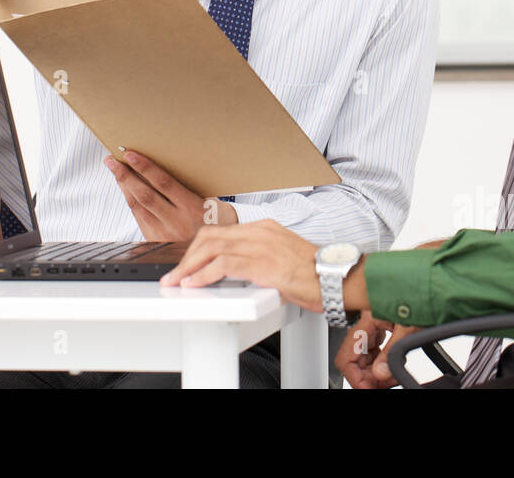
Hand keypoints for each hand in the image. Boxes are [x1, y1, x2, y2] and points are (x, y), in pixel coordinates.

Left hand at [103, 150, 236, 240]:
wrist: (216, 260)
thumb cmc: (219, 228)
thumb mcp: (218, 206)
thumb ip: (197, 190)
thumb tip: (177, 169)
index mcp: (193, 209)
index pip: (164, 183)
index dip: (145, 168)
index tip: (131, 155)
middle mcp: (176, 222)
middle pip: (145, 194)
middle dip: (126, 175)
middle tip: (113, 160)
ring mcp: (163, 234)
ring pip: (138, 206)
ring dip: (124, 186)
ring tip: (115, 170)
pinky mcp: (155, 241)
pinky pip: (138, 217)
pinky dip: (130, 201)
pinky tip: (126, 190)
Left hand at [159, 220, 322, 308]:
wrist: (337, 278)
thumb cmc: (316, 275)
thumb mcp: (283, 260)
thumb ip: (260, 262)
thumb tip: (238, 275)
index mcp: (264, 228)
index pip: (222, 232)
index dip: (199, 247)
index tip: (188, 262)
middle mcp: (260, 231)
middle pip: (211, 236)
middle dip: (189, 256)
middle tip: (176, 273)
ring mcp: (260, 245)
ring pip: (211, 248)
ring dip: (190, 267)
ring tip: (178, 281)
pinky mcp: (261, 262)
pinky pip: (222, 265)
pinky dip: (203, 275)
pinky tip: (195, 284)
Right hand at [331, 238, 445, 387]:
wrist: (432, 274)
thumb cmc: (419, 290)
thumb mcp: (409, 327)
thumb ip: (392, 352)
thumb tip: (381, 373)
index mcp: (367, 320)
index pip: (347, 356)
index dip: (356, 378)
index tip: (369, 388)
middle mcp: (368, 322)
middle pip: (355, 358)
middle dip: (366, 376)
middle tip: (383, 385)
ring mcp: (376, 323)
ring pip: (366, 355)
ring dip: (376, 371)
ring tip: (391, 378)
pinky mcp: (385, 324)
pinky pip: (377, 348)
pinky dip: (383, 361)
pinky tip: (394, 365)